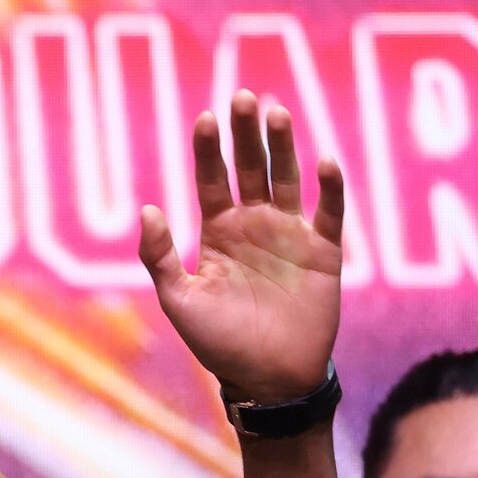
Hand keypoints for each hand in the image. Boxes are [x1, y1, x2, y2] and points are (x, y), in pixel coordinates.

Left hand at [138, 92, 342, 406]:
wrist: (270, 381)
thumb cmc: (219, 345)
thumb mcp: (181, 302)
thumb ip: (161, 257)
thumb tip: (146, 210)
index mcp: (218, 233)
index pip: (211, 179)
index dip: (208, 149)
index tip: (205, 118)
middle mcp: (254, 225)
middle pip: (250, 168)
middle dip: (246, 134)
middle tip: (243, 97)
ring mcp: (290, 235)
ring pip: (288, 179)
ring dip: (283, 147)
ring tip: (276, 113)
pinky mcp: (324, 252)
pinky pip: (330, 213)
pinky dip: (330, 188)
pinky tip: (324, 162)